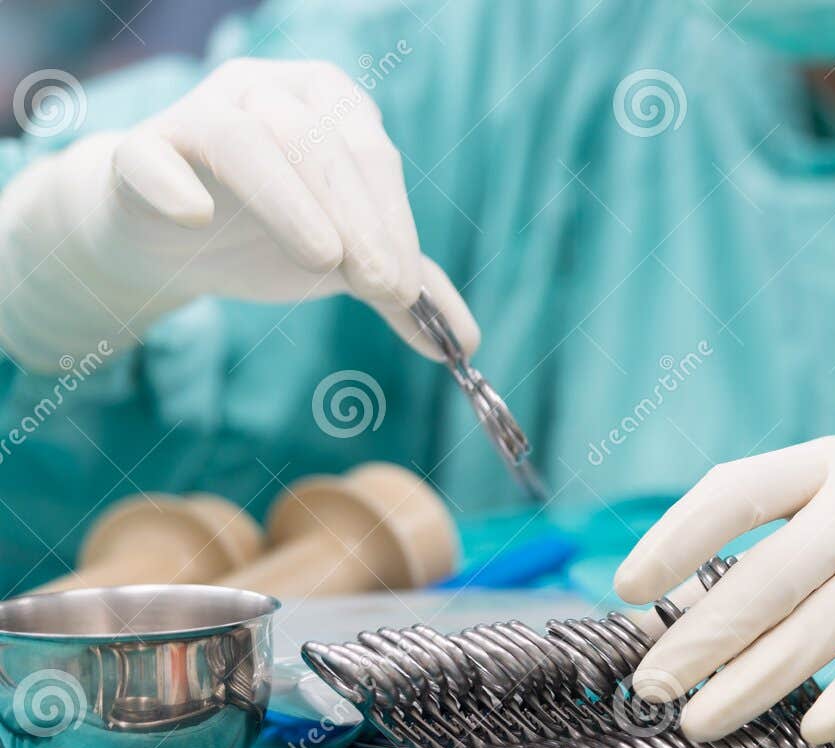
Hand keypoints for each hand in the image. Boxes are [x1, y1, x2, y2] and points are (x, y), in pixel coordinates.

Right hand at [0, 58, 475, 371]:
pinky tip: (196, 217)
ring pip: (246, 141)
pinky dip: (174, 183)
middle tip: (384, 289)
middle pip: (319, 145)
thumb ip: (406, 290)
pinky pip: (151, 156)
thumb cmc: (269, 232)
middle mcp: (267, 91)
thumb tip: (464, 341)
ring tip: (323, 259)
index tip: (406, 290)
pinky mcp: (140, 149)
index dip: (393, 222)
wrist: (170, 239)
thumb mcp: (348, 258)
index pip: (371, 155)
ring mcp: (199, 111)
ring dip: (289, 201)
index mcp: (329, 102)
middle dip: (358, 220)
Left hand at [615, 437, 834, 743]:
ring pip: (820, 627)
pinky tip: (809, 727)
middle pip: (770, 574)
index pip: (738, 491)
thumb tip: (686, 600)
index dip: (677, 537)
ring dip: (752, 681)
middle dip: (702, 635)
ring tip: (699, 720)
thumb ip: (787, 536)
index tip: (626, 585)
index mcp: (832, 463)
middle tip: (651, 681)